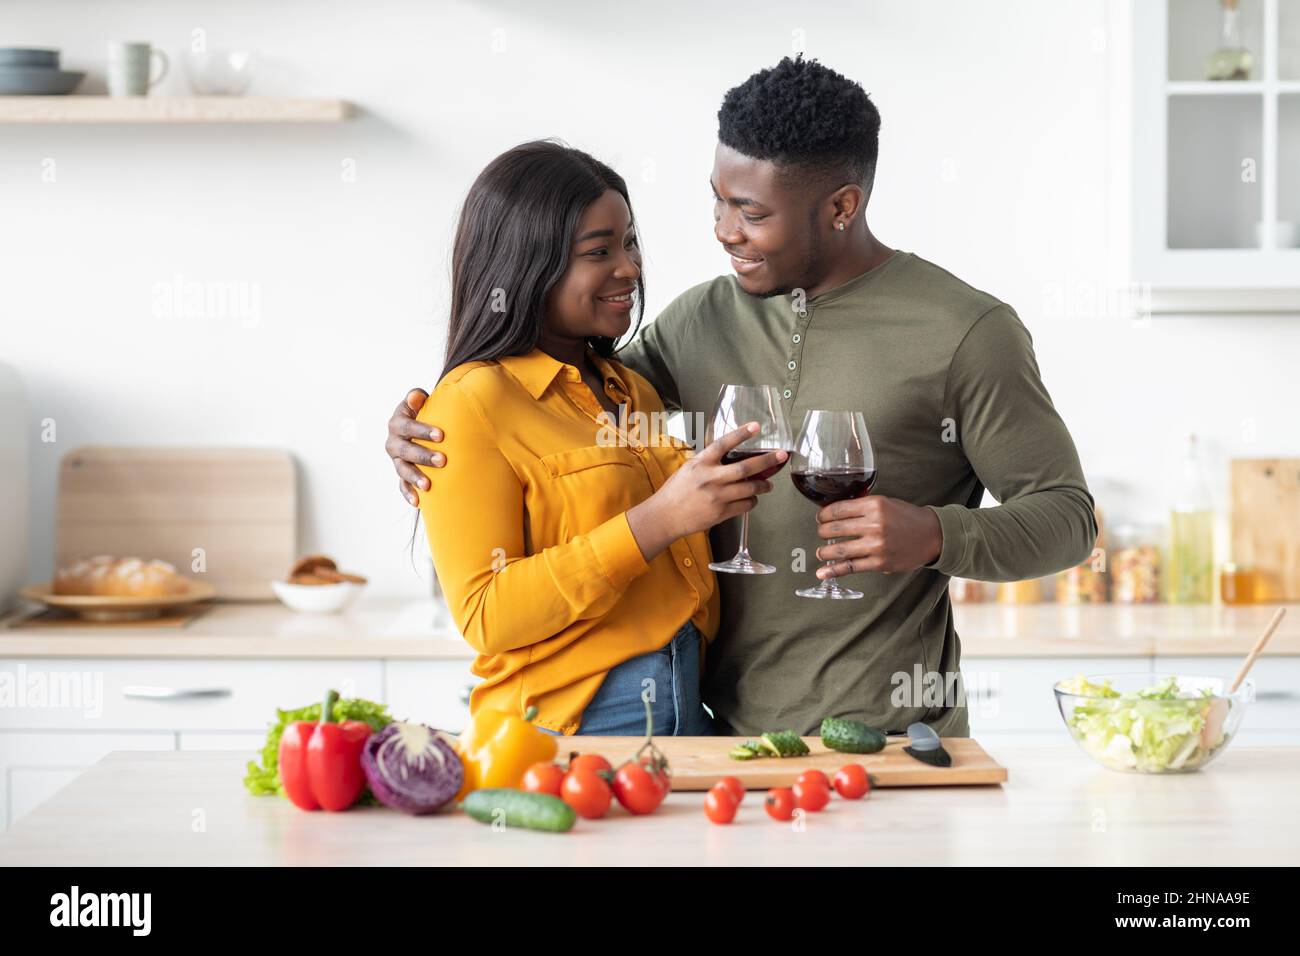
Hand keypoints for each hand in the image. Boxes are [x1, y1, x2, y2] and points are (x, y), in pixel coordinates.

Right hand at [385, 388, 442, 505]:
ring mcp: (397, 459)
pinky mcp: (401, 473)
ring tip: (428, 486)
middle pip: (405, 450)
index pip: (407, 426)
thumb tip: (416, 397)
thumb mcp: (419, 402)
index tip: (441, 436)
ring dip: (414, 478)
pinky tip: (417, 502)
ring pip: (402, 470)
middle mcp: (393, 442)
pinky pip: (402, 485)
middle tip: (442, 460)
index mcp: (397, 423)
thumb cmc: (424, 412)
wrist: (420, 427)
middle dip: (423, 456)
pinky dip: (408, 493)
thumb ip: (416, 398)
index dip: (422, 430)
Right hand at [626, 422, 785, 561]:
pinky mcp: (721, 513)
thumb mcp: (689, 469)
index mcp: (701, 463)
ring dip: (763, 485)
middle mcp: (710, 478)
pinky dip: (752, 501)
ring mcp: (717, 497)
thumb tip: (728, 456)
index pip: (723, 444)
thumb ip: (708, 462)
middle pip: (745, 467)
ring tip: (768, 484)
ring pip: (749, 489)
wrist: (664, 516)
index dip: (740, 434)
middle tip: (781, 455)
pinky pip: (744, 505)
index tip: (756, 427)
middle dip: (767, 461)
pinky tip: (751, 499)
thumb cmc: (675, 491)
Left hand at [813, 495, 942, 576]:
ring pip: (839, 550)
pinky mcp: (879, 563)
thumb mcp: (885, 503)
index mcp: (875, 505)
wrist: (932, 535)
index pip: (838, 509)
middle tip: (821, 532)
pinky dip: (833, 571)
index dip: (824, 514)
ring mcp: (876, 545)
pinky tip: (822, 573)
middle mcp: (874, 525)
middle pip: (835, 529)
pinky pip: (851, 567)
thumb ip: (862, 506)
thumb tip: (835, 512)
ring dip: (824, 552)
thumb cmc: (907, 517)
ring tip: (820, 553)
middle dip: (822, 531)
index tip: (820, 517)